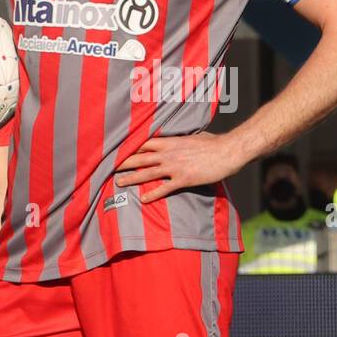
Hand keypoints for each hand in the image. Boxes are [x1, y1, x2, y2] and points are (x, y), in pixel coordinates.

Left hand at [113, 131, 245, 203]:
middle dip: (124, 162)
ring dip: (132, 178)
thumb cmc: (213, 143)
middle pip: (141, 158)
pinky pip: (165, 188)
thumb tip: (177, 139)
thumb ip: (181, 140)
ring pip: (148, 173)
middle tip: (108, 167)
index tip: (117, 151)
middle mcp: (169, 153)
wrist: (227, 151)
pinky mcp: (184, 179)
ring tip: (119, 182)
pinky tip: (143, 199)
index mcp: (170, 141)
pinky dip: (153, 194)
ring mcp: (175, 166)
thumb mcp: (193, 136)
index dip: (129, 148)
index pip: (144, 143)